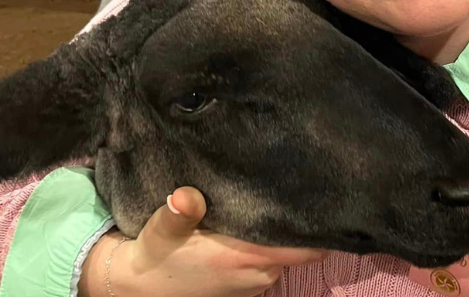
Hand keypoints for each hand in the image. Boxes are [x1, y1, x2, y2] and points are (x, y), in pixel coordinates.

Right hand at [79, 187, 326, 296]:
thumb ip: (178, 213)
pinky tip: (266, 220)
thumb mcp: (161, 229)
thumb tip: (185, 197)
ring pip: (288, 252)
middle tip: (305, 183)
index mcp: (244, 258)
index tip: (328, 197)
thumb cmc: (155, 252)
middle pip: (302, 246)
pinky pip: (274, 260)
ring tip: (286, 197)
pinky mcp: (249, 285)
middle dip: (304, 221)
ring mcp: (256, 282)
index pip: (305, 247)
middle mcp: (258, 274)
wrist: (140, 285)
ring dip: (287, 232)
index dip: (321, 225)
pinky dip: (274, 243)